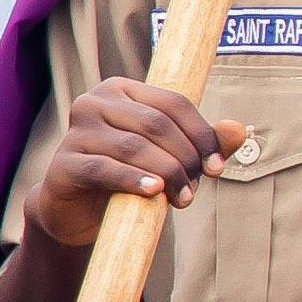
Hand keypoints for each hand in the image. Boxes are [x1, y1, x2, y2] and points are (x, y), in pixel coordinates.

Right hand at [28, 78, 238, 248]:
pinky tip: (154, 192)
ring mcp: (75, 132)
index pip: (174, 103)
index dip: (202, 135)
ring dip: (167, 174)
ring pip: (133, 147)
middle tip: (195, 189)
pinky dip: (133, 180)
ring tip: (182, 199)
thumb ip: (204, 141)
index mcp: (122, 90)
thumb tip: (239, 130)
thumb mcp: (170, 156)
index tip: (216, 168)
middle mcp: (94, 102)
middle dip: (185, 158)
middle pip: (156, 124)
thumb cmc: (130, 173)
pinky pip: (104, 169)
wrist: (80, 211)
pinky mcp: (63, 164)